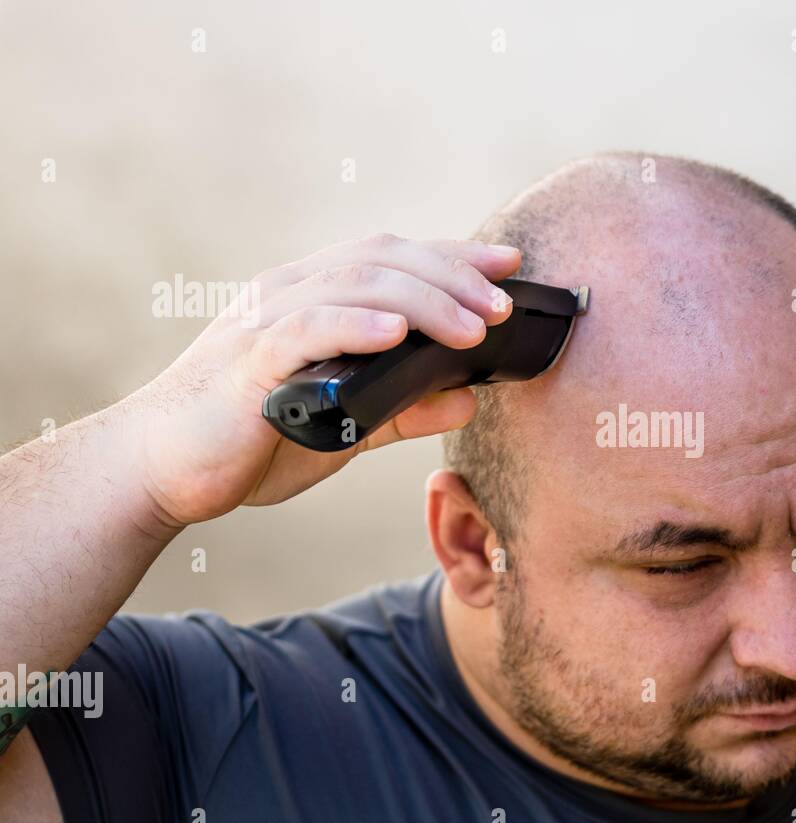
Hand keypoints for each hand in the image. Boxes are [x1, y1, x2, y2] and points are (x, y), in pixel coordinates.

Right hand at [125, 233, 519, 526]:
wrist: (163, 471)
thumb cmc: (250, 441)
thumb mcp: (346, 425)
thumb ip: (403, 410)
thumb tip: (468, 400)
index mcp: (313, 298)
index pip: (393, 258)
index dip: (454, 255)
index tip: (509, 262)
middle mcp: (289, 293)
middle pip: (383, 259)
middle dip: (453, 277)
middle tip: (503, 308)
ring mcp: (264, 321)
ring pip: (354, 284)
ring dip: (423, 301)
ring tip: (473, 326)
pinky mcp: (247, 362)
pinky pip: (306, 329)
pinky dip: (355, 325)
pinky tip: (399, 334)